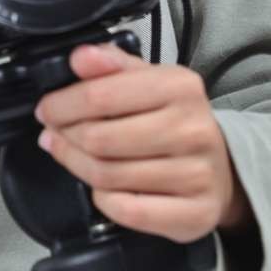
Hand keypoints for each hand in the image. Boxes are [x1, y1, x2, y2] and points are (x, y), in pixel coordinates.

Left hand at [33, 42, 253, 245]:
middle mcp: (192, 130)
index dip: (62, 104)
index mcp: (180, 87)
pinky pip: (126, 210)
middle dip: (65, 136)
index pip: (101, 95)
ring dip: (76, 166)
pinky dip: (103, 200)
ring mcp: (196, 175)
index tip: (47, 109)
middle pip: (99, 139)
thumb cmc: (175, 121)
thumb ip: (112, 66)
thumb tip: (81, 57)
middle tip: (55, 134)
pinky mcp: (194, 214)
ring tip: (71, 155)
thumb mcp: (148, 81)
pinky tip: (102, 188)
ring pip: (107, 175)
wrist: (222, 168)